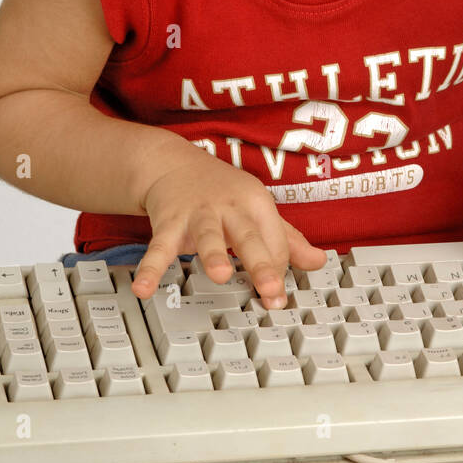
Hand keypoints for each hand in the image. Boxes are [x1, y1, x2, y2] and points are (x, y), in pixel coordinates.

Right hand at [130, 157, 327, 305]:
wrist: (173, 164)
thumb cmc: (222, 192)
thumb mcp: (257, 209)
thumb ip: (287, 239)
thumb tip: (319, 261)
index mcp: (256, 205)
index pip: (274, 242)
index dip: (276, 269)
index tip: (278, 298)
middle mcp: (230, 207)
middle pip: (249, 237)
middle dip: (261, 263)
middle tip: (272, 289)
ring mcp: (198, 214)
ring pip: (208, 236)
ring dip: (213, 255)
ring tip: (220, 275)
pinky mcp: (169, 223)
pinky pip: (159, 247)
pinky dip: (150, 268)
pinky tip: (144, 288)